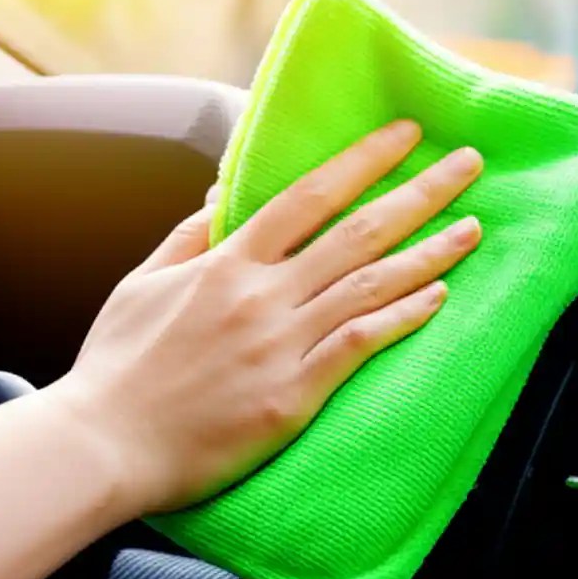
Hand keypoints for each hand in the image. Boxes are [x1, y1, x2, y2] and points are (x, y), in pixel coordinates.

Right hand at [48, 120, 482, 515]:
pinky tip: (439, 298)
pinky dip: (402, 317)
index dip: (363, 160)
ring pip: (371, 284)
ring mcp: (281, 343)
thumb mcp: (143, 283)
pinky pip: (360, 344)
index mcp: (226, 262)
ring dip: (430, 252)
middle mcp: (262, 294)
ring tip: (472, 228)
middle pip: (358, 231)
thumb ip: (189, 236)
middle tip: (468, 165)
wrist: (105, 444)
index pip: (309, 194)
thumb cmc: (117, 368)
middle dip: (420, 192)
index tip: (404, 135)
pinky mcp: (293, 394)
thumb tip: (219, 194)